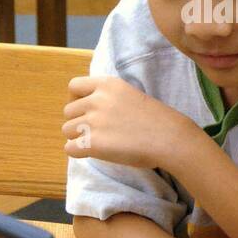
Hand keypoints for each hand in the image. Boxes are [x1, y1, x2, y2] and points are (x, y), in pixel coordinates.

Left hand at [63, 74, 196, 171]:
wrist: (170, 139)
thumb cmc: (156, 120)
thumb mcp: (130, 95)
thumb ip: (109, 98)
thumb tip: (88, 110)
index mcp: (107, 84)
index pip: (74, 86)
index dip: (76, 100)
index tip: (87, 111)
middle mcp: (97, 99)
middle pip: (68, 111)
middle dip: (79, 122)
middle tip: (98, 132)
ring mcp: (94, 121)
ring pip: (67, 130)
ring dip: (79, 138)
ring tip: (100, 143)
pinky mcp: (93, 143)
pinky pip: (69, 148)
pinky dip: (79, 152)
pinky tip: (95, 153)